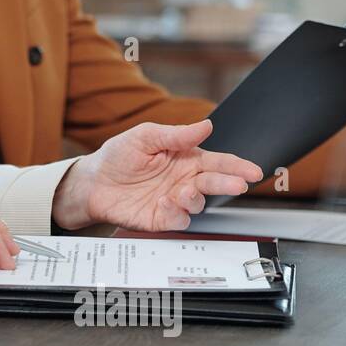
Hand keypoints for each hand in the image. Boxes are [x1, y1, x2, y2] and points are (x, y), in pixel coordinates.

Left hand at [51, 119, 262, 230]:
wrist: (92, 182)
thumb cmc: (118, 156)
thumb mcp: (145, 136)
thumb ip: (176, 134)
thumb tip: (206, 125)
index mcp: (185, 159)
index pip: (217, 162)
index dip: (237, 166)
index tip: (253, 170)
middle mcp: (184, 181)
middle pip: (213, 183)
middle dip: (228, 183)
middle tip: (238, 184)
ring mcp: (173, 201)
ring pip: (198, 204)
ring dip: (196, 198)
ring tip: (184, 191)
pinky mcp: (161, 218)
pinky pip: (178, 220)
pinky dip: (176, 213)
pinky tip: (166, 202)